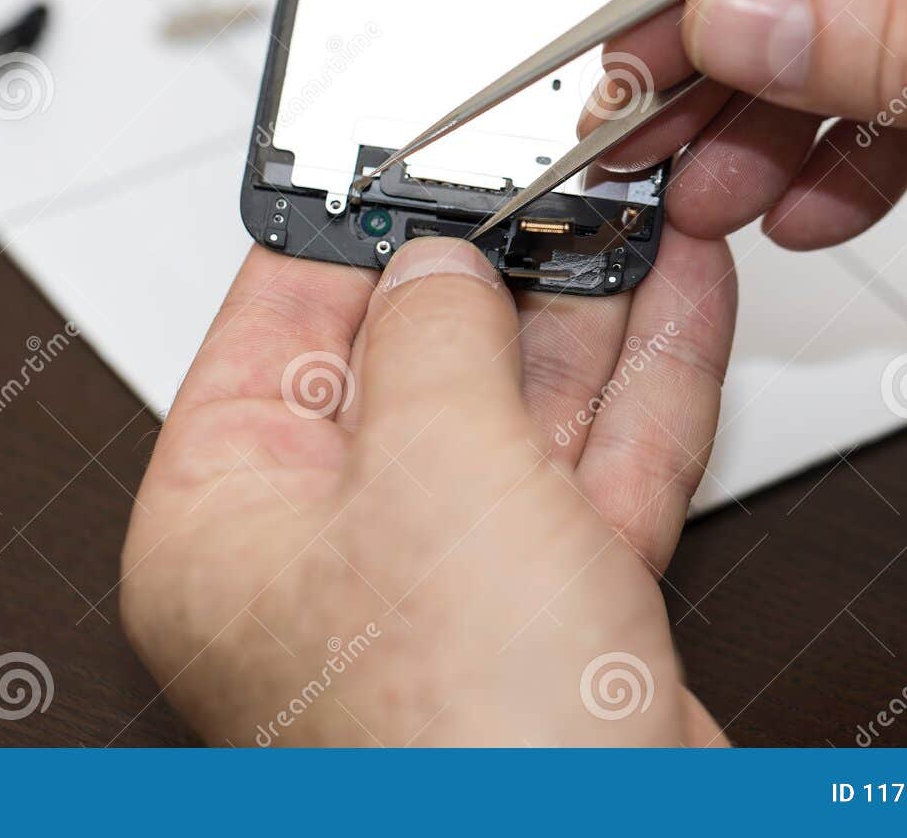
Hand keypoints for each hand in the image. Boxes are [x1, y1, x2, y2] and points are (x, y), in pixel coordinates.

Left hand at [120, 231, 735, 745]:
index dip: (351, 229)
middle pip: (412, 361)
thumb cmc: (467, 753)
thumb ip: (430, 339)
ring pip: (519, 409)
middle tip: (553, 173)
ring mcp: (447, 588)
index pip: (275, 326)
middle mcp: (327, 558)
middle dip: (499, 265)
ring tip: (632, 210)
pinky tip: (678, 298)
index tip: (413, 153)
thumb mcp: (433, 475)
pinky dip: (641, 384)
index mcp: (228, 524)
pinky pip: (593, 467)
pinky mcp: (552, 615)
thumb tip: (434, 265)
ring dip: (587, 310)